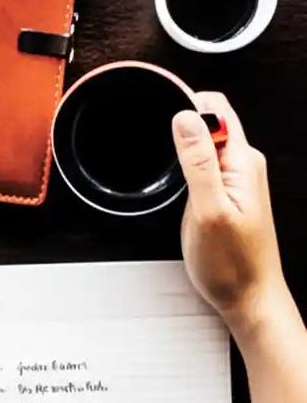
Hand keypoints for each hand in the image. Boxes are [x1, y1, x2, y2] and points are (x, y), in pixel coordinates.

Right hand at [173, 93, 288, 336]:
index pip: (218, 108)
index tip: (159, 113)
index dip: (187, 103)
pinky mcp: (226, 192)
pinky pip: (203, 162)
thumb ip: (198, 161)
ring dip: (180, 144)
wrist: (248, 300)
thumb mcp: (208, 210)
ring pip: (204, 141)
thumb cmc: (231, 265)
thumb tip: (186, 117)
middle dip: (179, 122)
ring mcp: (236, 179)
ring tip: (163, 166)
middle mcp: (243, 166)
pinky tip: (174, 180)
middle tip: (153, 146)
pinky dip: (184, 163)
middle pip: (210, 120)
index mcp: (243, 163)